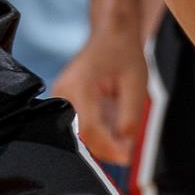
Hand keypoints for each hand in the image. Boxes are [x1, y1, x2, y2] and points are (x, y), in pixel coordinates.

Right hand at [51, 26, 149, 164]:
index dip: (108, 148)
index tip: (127, 158)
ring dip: (101, 141)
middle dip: (106, 148)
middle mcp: (62, 92)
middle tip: (128, 147)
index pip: (89, 129)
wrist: (110, 37)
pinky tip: (109, 120)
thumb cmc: (123, 55)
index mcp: (80, 85)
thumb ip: (130, 120)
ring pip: (78, 136)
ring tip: (120, 126)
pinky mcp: (61, 102)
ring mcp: (58, 97)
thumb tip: (124, 152)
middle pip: (81, 137)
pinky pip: (78, 127)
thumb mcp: (136, 86)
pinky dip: (96, 132)